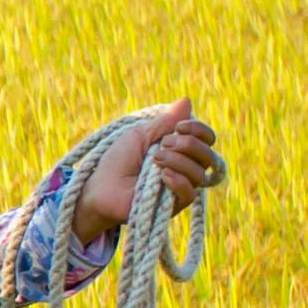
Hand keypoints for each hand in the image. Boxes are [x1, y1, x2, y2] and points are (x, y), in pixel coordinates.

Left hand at [72, 103, 222, 240]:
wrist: (101, 188)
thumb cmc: (118, 161)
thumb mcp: (140, 135)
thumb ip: (165, 122)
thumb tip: (187, 101)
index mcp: (180, 149)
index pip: (206, 139)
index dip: (199, 130)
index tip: (179, 127)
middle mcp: (185, 168)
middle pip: (207, 156)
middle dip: (188, 145)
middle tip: (163, 144)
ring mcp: (181, 187)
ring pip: (199, 173)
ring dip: (178, 161)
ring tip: (155, 159)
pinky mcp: (173, 206)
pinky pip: (190, 193)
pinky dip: (178, 180)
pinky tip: (163, 175)